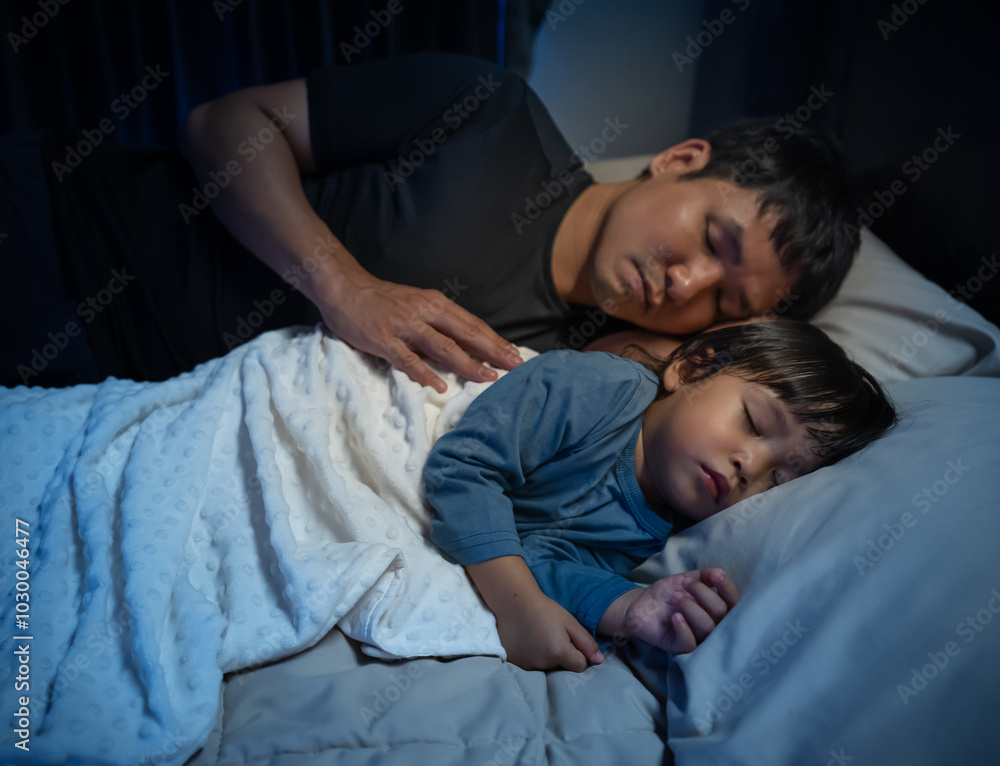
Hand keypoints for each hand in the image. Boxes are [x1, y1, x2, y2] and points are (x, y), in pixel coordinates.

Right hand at [319, 272, 523, 392]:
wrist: (345, 288)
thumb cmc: (384, 300)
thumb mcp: (417, 303)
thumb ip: (439, 322)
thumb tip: (467, 344)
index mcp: (435, 303)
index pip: (472, 324)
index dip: (495, 340)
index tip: (515, 355)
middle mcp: (424, 312)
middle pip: (465, 333)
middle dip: (492, 351)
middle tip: (514, 367)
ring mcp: (404, 326)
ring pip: (442, 347)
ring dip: (467, 363)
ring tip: (487, 377)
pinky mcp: (384, 339)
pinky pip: (407, 359)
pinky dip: (424, 373)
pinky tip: (439, 386)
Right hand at [493, 588, 604, 672]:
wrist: (514, 603)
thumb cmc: (545, 610)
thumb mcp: (570, 622)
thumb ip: (586, 643)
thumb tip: (600, 661)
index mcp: (559, 652)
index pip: (580, 667)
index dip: (579, 655)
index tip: (571, 643)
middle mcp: (542, 663)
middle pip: (563, 669)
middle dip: (563, 657)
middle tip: (553, 637)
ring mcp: (527, 665)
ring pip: (547, 668)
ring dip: (547, 658)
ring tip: (540, 639)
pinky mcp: (515, 664)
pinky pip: (532, 666)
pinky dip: (533, 658)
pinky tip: (529, 644)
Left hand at [599, 568, 739, 653]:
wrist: (641, 603)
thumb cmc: (667, 593)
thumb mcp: (685, 579)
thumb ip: (704, 576)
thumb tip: (720, 572)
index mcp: (716, 608)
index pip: (732, 602)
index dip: (727, 588)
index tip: (715, 575)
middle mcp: (711, 624)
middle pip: (721, 613)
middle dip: (704, 594)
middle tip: (684, 584)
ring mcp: (696, 636)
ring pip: (707, 627)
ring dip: (692, 608)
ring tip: (676, 596)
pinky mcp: (680, 647)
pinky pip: (689, 643)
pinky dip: (684, 628)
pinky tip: (675, 616)